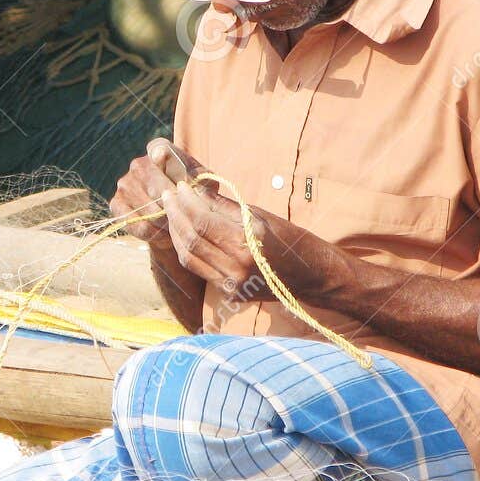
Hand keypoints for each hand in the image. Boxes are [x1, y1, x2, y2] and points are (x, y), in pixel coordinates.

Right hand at [110, 140, 201, 246]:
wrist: (173, 220)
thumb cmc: (192, 197)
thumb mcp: (204, 186)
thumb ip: (201, 181)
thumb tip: (192, 185)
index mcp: (160, 150)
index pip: (162, 150)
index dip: (169, 163)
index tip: (178, 180)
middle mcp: (138, 164)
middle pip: (158, 189)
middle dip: (176, 207)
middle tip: (188, 219)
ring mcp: (125, 184)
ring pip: (150, 210)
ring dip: (168, 224)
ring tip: (179, 227)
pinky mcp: (116, 205)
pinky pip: (139, 224)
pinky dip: (155, 234)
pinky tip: (165, 234)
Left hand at [164, 180, 337, 302]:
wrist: (311, 276)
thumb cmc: (290, 239)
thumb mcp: (259, 216)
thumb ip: (225, 207)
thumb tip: (195, 190)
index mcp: (248, 244)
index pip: (203, 221)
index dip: (186, 202)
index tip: (179, 187)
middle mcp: (237, 267)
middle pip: (192, 239)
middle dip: (176, 214)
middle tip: (168, 195)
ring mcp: (232, 285)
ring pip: (189, 257)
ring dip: (176, 232)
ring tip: (171, 211)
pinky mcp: (229, 294)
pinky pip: (199, 269)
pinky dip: (187, 249)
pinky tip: (183, 233)